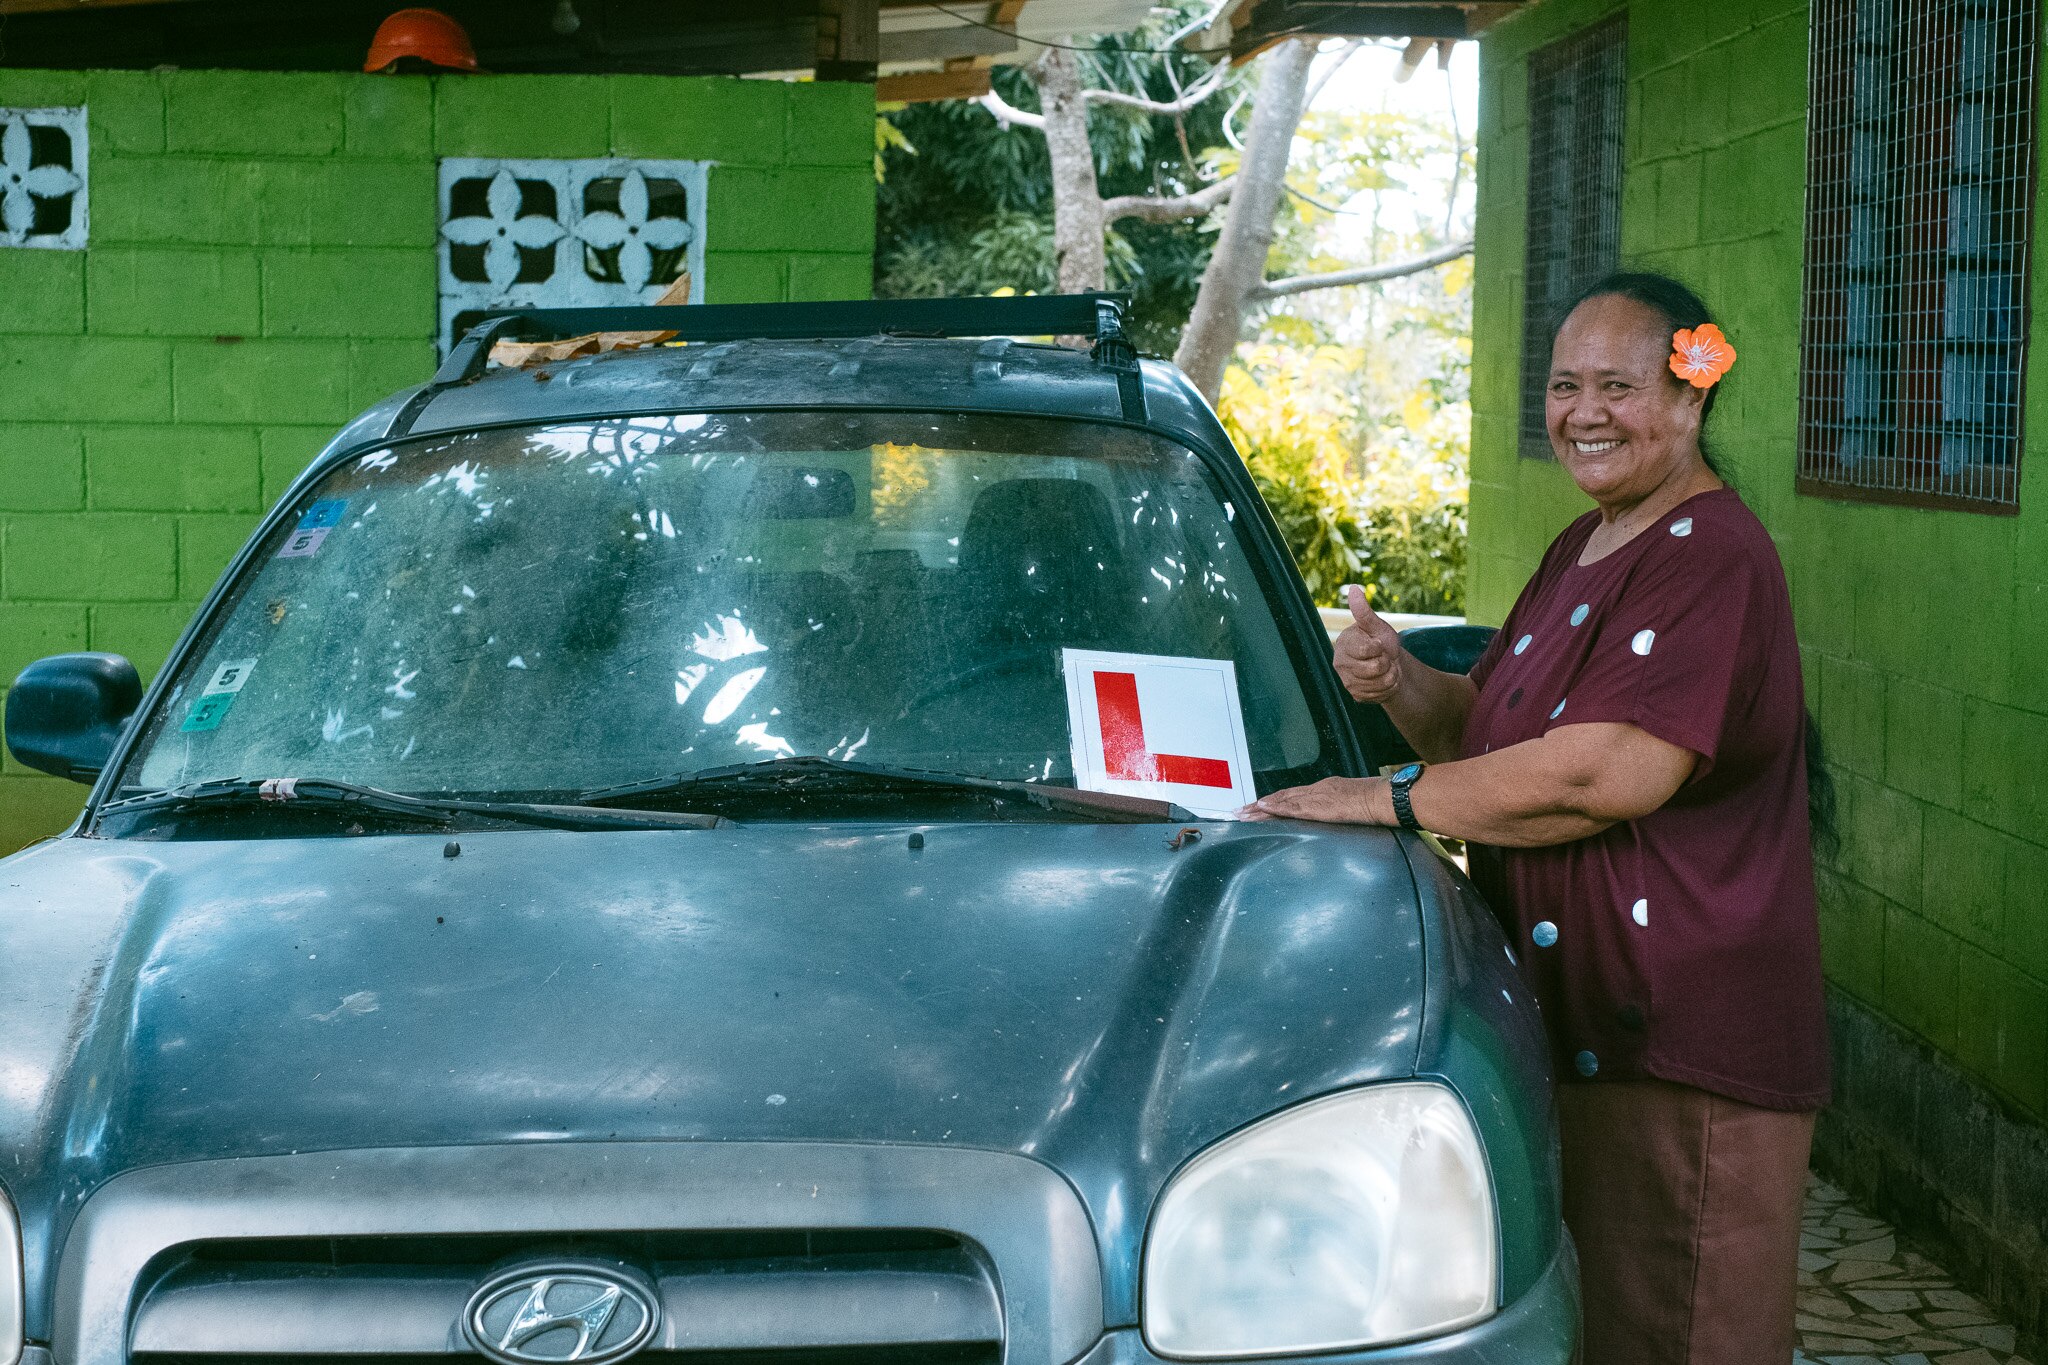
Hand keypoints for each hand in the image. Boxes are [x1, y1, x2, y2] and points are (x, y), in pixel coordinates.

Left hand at [1239, 776, 1391, 824]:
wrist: (1383, 797)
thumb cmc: (1374, 801)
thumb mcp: (1351, 803)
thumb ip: (1338, 808)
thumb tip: (1332, 815)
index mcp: (1323, 789)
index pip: (1291, 795)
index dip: (1273, 802)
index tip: (1257, 807)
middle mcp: (1315, 789)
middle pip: (1281, 797)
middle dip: (1259, 805)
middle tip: (1240, 811)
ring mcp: (1315, 796)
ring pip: (1281, 801)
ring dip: (1259, 808)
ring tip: (1242, 814)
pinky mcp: (1318, 805)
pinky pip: (1292, 807)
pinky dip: (1275, 808)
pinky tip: (1262, 809)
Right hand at [1333, 584, 1404, 703]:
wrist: (1390, 664)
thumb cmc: (1380, 641)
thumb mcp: (1376, 626)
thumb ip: (1363, 611)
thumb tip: (1353, 588)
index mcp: (1344, 643)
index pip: (1366, 650)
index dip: (1379, 647)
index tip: (1378, 644)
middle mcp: (1340, 663)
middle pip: (1374, 668)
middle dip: (1386, 662)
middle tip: (1382, 657)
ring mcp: (1347, 681)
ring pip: (1379, 682)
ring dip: (1390, 675)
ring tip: (1385, 668)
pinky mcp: (1356, 695)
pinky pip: (1379, 694)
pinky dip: (1387, 687)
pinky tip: (1382, 680)